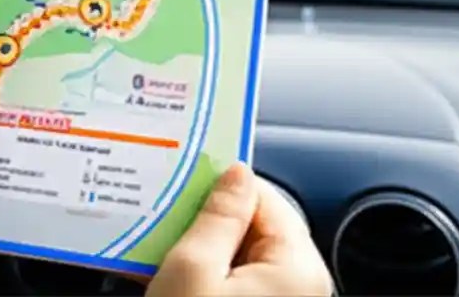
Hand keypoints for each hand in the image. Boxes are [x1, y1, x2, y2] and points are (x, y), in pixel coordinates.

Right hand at [146, 162, 333, 296]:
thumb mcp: (192, 270)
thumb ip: (217, 216)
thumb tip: (236, 173)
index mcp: (298, 268)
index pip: (266, 196)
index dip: (221, 184)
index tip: (183, 179)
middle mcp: (301, 287)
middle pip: (254, 228)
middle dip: (206, 220)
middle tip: (162, 219)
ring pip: (241, 258)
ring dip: (201, 251)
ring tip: (157, 253)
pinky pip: (236, 285)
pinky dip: (206, 277)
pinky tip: (170, 279)